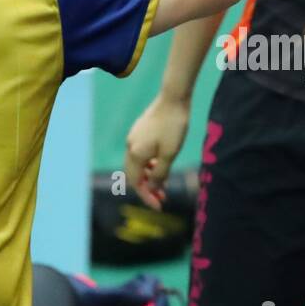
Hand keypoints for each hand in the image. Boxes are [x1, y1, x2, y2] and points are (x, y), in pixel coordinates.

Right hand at [124, 93, 190, 209]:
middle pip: (134, 175)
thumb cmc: (173, 127)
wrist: (173, 98)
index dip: (147, 197)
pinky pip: (141, 154)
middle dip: (147, 189)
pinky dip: (149, 164)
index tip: (159, 207)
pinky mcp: (140, 132)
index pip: (137, 183)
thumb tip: (153, 188)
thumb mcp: (169, 154)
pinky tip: (161, 165)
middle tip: (162, 198)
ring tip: (164, 184)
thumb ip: (160, 173)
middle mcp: (131, 147)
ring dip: (149, 176)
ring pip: (138, 164)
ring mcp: (134, 138)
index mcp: (136, 154)